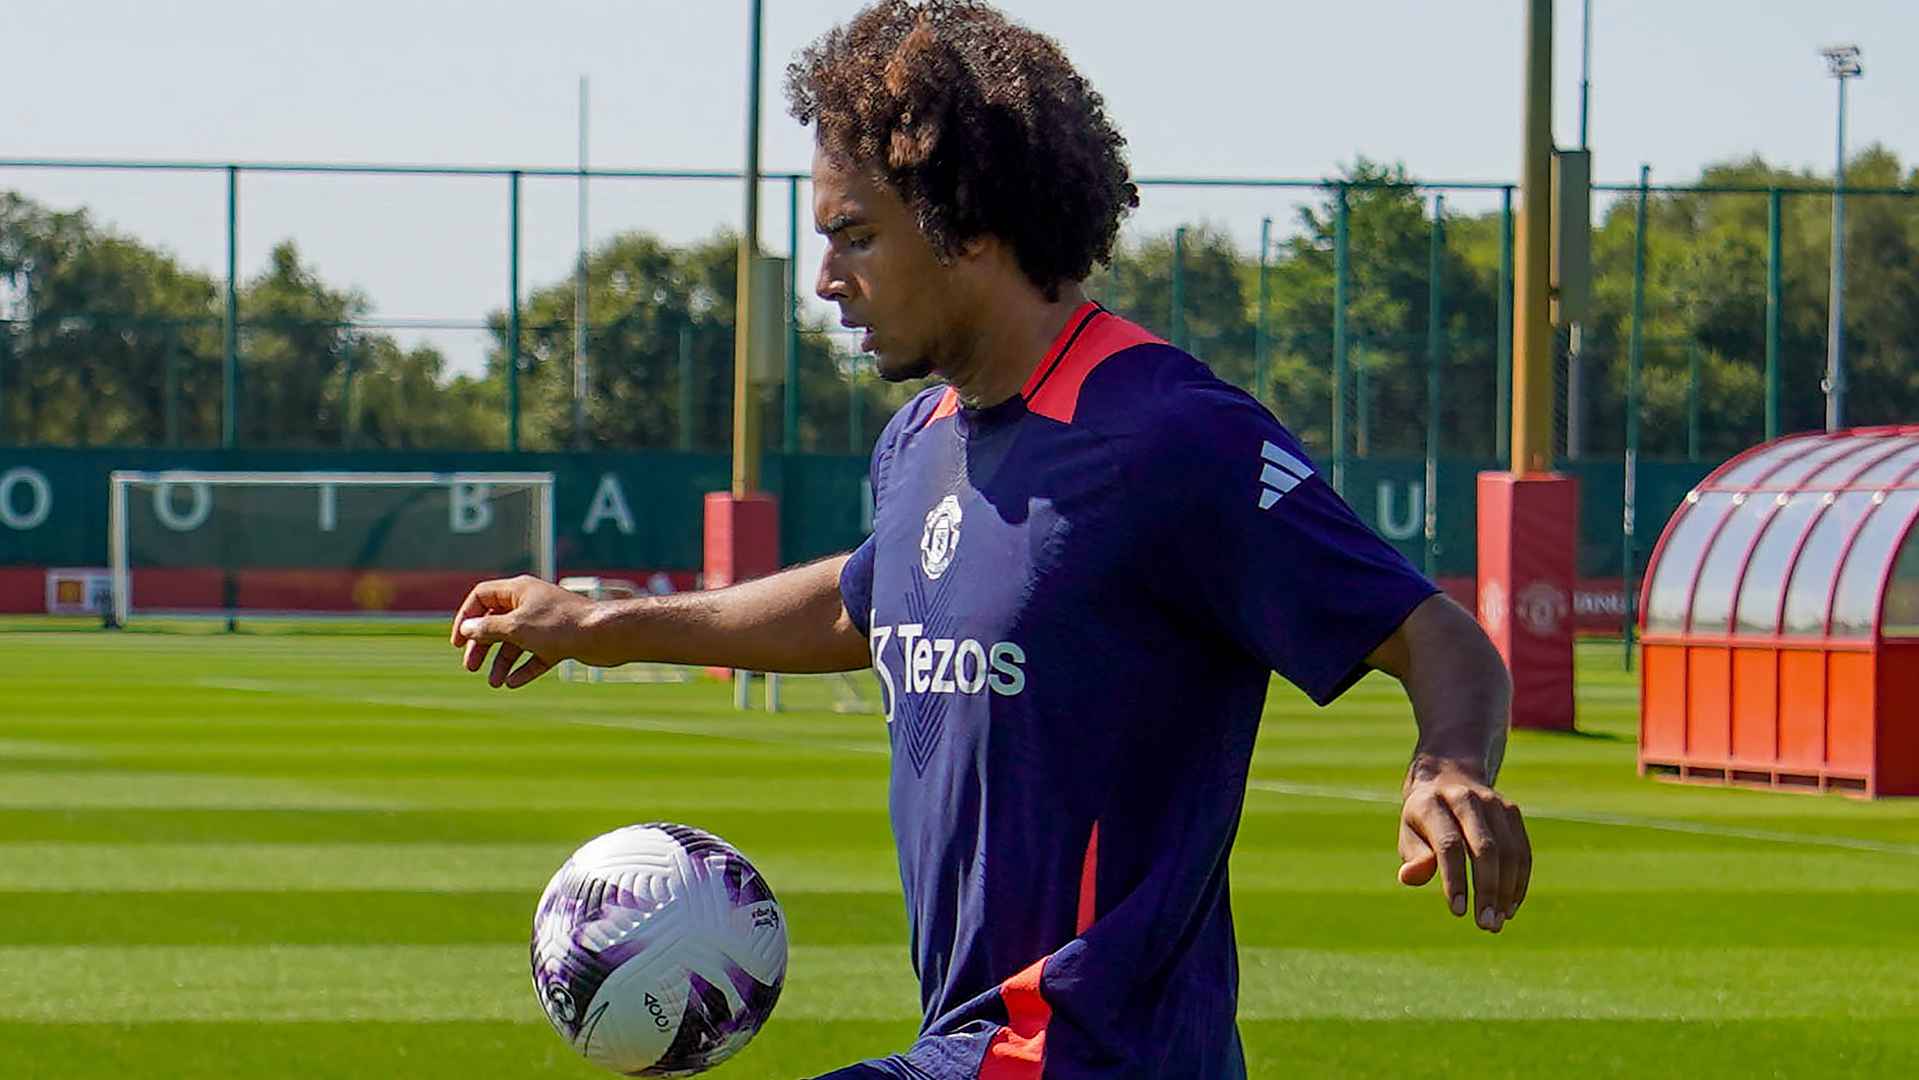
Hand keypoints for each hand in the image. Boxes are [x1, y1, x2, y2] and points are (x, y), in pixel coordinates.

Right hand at [450, 575, 600, 688]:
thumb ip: (488, 629)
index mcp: (519, 590)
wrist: (605, 635)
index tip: (457, 642)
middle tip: (470, 667)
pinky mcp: (560, 640)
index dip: (466, 617)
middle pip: (496, 622)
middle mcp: (531, 603)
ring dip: (502, 661)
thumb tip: (467, 628)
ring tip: (495, 683)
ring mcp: (546, 622)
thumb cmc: (560, 625)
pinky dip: (524, 668)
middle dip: (482, 645)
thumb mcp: (516, 627)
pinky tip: (513, 683)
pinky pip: (536, 655)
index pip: (482, 596)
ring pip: (516, 641)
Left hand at [1396, 758, 1530, 932]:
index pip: (1449, 845)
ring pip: (1508, 851)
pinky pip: (1522, 850)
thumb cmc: (1424, 818)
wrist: (1447, 776)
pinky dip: (1520, 881)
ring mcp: (1493, 802)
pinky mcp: (1512, 811)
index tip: (1458, 912)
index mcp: (1432, 803)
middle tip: (1486, 925)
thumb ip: (1413, 856)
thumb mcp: (1408, 833)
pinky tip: (1510, 906)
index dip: (1455, 880)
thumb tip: (1411, 877)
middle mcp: (1466, 799)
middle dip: (1487, 890)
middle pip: (1484, 849)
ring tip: (1498, 921)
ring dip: (1507, 890)